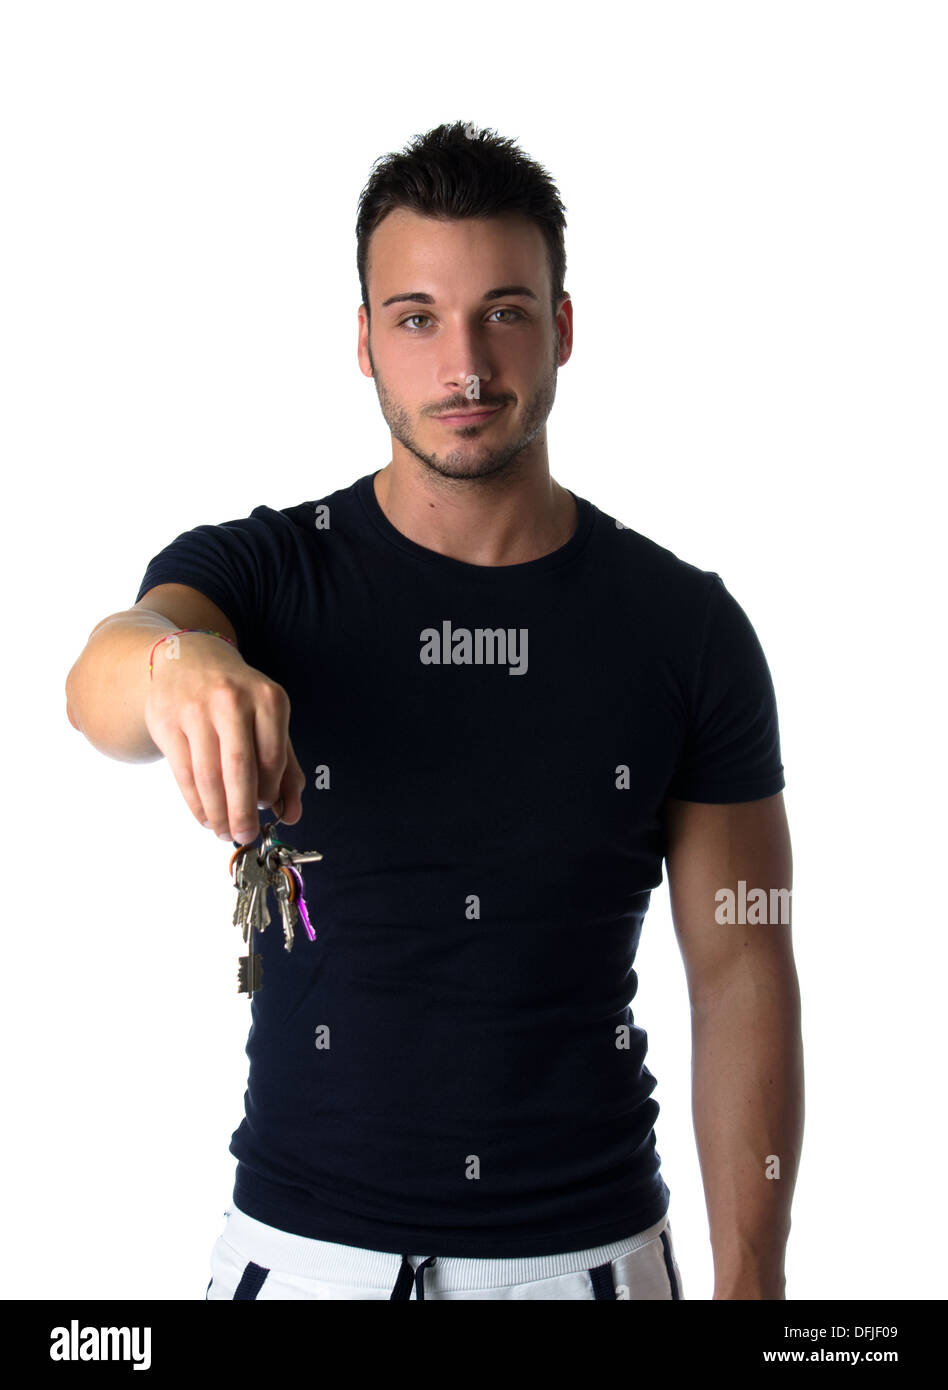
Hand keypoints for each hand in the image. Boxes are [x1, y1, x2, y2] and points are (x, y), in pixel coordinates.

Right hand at [143, 633, 305, 841]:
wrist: (190, 660)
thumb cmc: (238, 700)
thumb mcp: (270, 722)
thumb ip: (286, 769)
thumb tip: (292, 814)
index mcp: (268, 698)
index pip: (272, 758)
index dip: (269, 791)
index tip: (264, 807)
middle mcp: (232, 699)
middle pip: (239, 768)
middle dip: (242, 812)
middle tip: (245, 835)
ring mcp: (196, 709)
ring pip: (208, 776)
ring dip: (217, 813)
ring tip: (223, 831)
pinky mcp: (167, 721)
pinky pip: (183, 773)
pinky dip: (196, 803)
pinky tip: (205, 816)